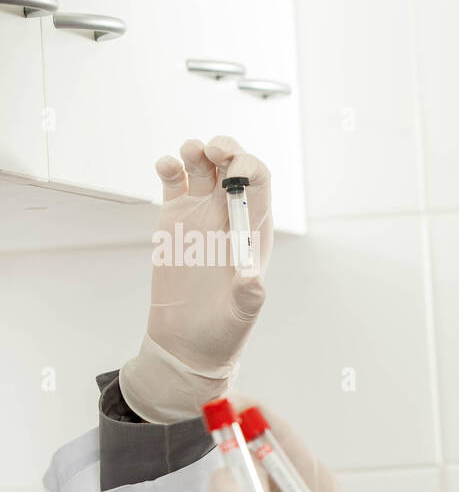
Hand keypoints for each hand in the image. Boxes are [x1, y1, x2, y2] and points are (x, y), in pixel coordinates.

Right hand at [119, 136, 274, 423]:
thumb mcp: (240, 317)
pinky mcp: (173, 220)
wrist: (188, 342)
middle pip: (233, 167)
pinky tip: (166, 166)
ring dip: (197, 152)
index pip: (260, 186)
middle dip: (225, 149)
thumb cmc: (223, 332)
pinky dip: (169, 167)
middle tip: (209, 149)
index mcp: (252, 233)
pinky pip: (173, 182)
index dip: (249, 169)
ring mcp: (201, 216)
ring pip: (203, 169)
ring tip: (188, 154)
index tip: (233, 171)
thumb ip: (248, 297)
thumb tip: (253, 280)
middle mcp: (230, 218)